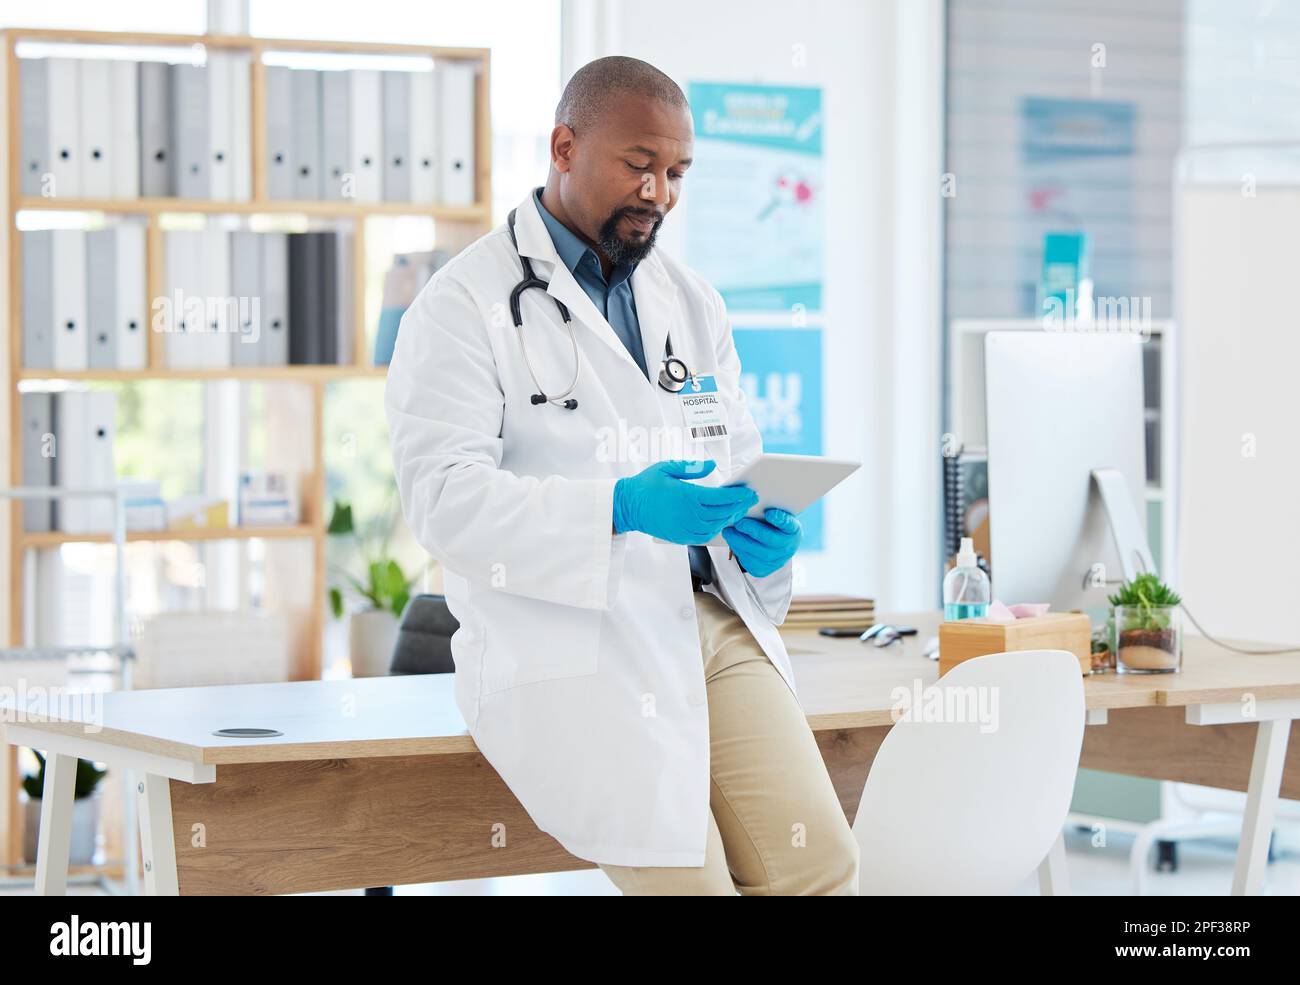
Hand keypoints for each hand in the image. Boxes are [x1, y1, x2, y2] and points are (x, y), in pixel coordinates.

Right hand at [613, 460, 758, 544]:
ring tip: (739, 509)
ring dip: (730, 518)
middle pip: (722, 513)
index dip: (737, 495)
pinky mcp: (680, 537)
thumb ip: (692, 467)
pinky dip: (717, 528)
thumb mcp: (667, 467)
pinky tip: (722, 520)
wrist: (627, 506)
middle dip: (739, 506)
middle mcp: (688, 514)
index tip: (749, 491)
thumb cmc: (646, 484)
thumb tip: (713, 466)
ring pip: (716, 526)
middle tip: (751, 500)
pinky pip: (705, 535)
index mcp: (687, 496)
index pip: (720, 497)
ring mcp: (684, 528)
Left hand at [722, 508, 801, 576]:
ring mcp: (777, 561)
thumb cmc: (771, 525)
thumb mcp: (774, 515)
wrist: (774, 546)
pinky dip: (739, 550)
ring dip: (741, 541)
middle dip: (754, 531)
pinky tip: (732, 540)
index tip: (770, 513)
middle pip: (772, 541)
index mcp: (793, 530)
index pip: (790, 525)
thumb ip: (766, 509)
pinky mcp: (764, 569)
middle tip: (739, 522)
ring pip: (759, 553)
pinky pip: (750, 562)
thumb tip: (750, 497)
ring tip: (729, 531)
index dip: (781, 520)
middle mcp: (788, 547)